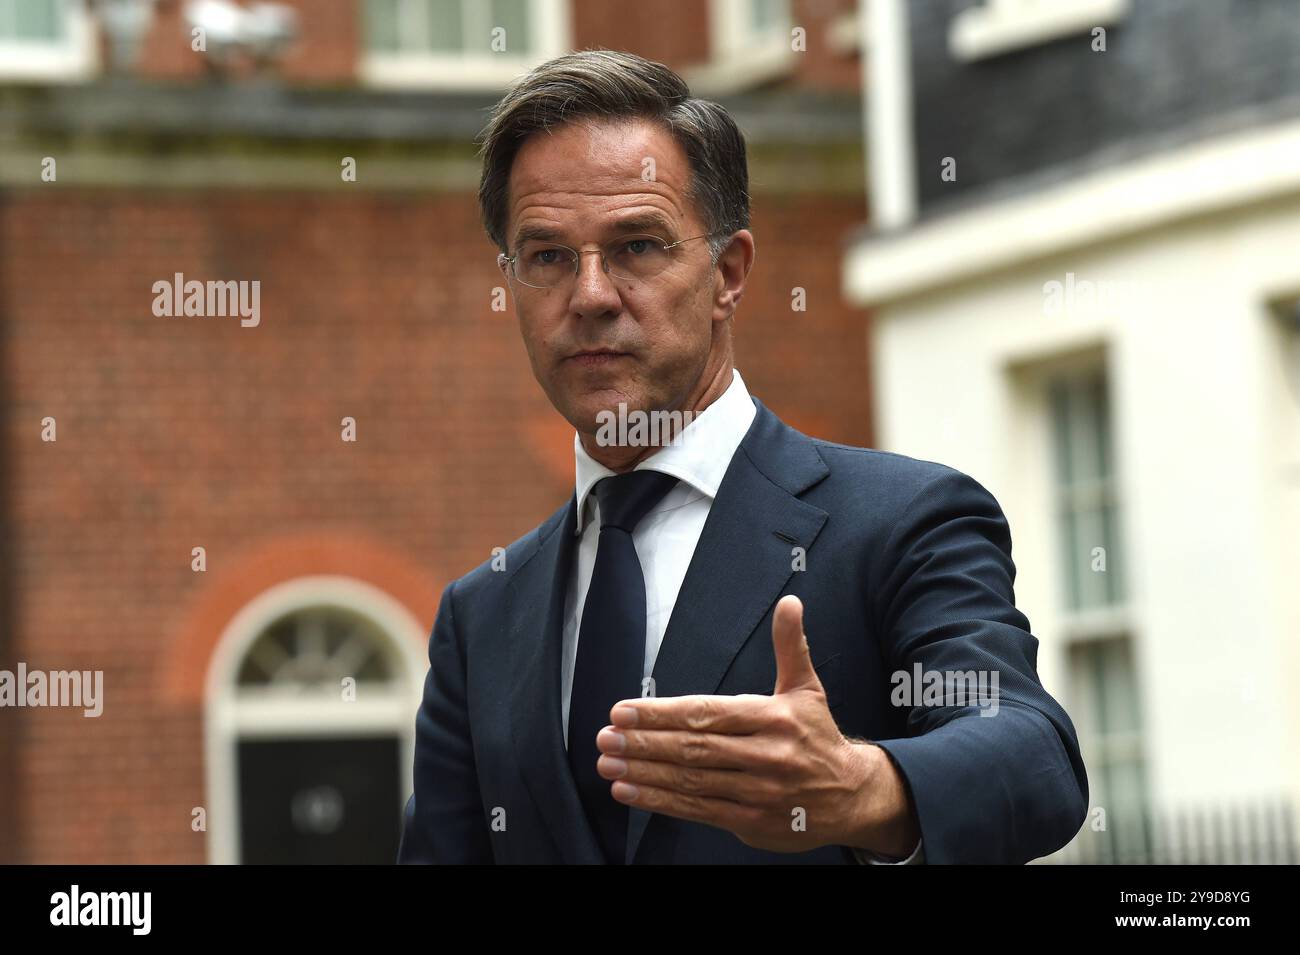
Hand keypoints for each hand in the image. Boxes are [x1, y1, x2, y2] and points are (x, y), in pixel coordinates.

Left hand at [595, 594, 915, 853]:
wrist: (852, 796)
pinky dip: (660, 801)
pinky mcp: (750, 822)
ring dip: (644, 772)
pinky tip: (630, 790)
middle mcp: (765, 756)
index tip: (624, 711)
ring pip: (691, 781)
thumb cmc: (818, 737)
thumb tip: (790, 603)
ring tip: (609, 761)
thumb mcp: (806, 688)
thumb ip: (790, 646)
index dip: (662, 714)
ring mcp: (757, 792)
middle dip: (644, 742)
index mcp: (773, 718)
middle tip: (606, 736)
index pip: (707, 713)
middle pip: (693, 748)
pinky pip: (697, 810)